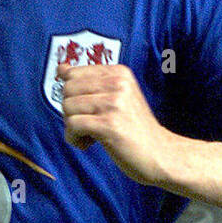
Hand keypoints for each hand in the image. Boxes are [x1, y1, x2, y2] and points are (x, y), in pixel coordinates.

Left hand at [58, 61, 169, 184]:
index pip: (73, 73)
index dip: (73, 95)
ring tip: (90, 135)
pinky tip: (88, 143)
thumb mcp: (116, 97)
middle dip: (70, 110)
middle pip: (67, 89)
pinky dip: (74, 138)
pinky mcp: (109, 125)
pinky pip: (72, 125)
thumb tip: (61, 68)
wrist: (160, 154)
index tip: (88, 109)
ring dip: (72, 127)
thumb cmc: (134, 128)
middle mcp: (117, 83)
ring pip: (67, 107)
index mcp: (119, 72)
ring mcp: (114, 103)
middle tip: (88, 124)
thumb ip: (89, 82)